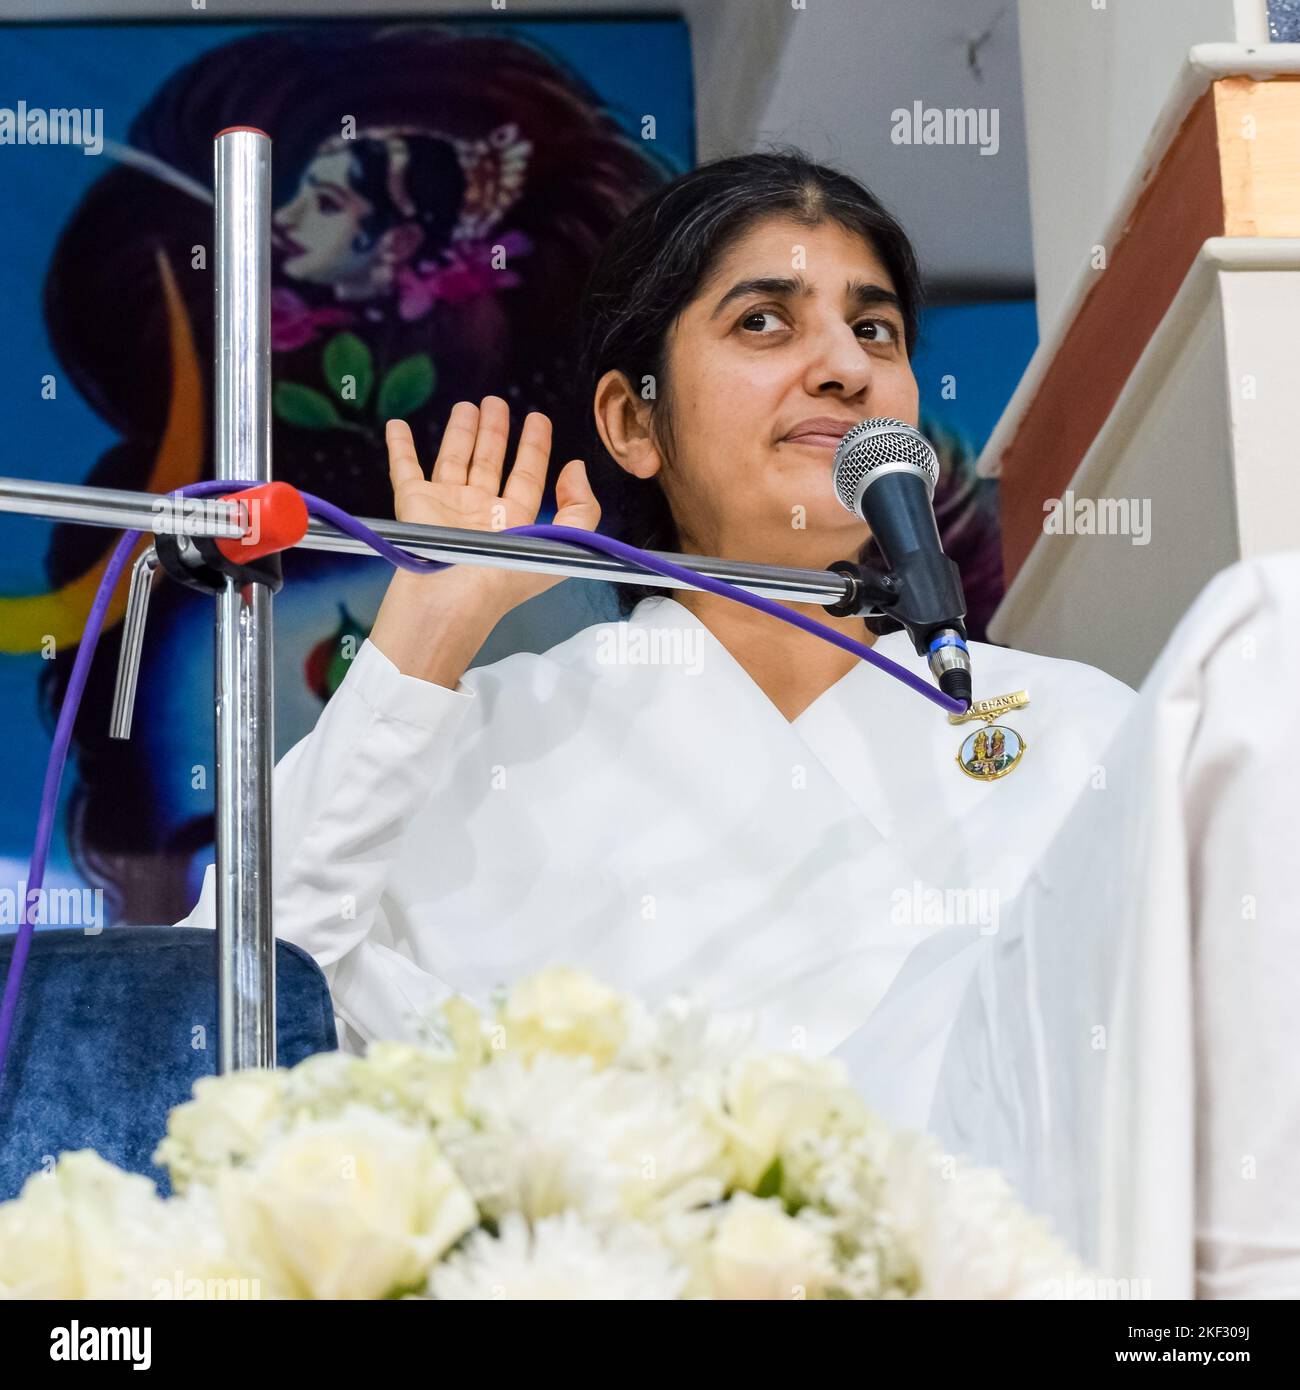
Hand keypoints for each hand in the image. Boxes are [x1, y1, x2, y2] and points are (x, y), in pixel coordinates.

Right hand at [384, 396, 600, 619]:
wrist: (453, 598)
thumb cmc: (505, 578)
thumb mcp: (562, 547)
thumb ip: (580, 508)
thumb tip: (575, 468)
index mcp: (513, 521)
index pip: (526, 475)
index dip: (534, 446)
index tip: (538, 418)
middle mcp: (480, 511)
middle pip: (489, 461)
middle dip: (495, 431)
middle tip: (497, 402)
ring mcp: (445, 506)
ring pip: (454, 459)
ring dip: (460, 431)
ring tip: (468, 405)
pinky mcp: (414, 503)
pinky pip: (405, 467)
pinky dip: (399, 446)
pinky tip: (398, 425)